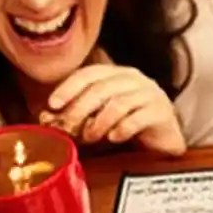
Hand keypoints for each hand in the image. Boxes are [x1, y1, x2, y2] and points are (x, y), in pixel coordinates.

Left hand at [47, 65, 185, 155]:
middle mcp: (134, 79)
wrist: (165, 138)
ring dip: (100, 122)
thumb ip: (77, 116)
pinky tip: (114, 138)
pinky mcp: (161, 112)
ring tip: (90, 137)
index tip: (53, 104)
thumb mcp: (99, 117)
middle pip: (101, 89)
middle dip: (80, 108)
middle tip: (69, 126)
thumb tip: (47, 118)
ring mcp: (150, 94)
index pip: (89, 74)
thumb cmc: (129, 125)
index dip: (69, 87)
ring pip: (119, 103)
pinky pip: (138, 118)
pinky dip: (122, 128)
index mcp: (116, 75)